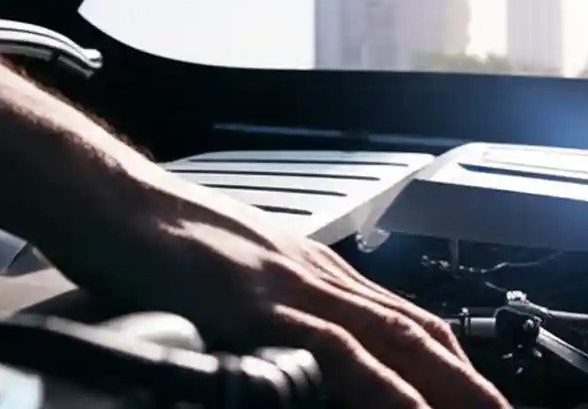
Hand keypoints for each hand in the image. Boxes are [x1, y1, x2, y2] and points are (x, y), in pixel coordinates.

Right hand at [75, 181, 508, 408]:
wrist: (108, 198)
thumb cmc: (157, 241)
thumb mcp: (232, 285)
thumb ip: (275, 319)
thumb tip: (296, 357)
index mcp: (317, 275)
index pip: (407, 321)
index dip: (451, 364)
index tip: (479, 397)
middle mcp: (321, 276)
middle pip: (420, 333)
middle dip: (470, 383)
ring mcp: (294, 286)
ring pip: (397, 340)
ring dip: (449, 386)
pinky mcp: (258, 302)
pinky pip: (336, 349)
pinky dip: (382, 385)